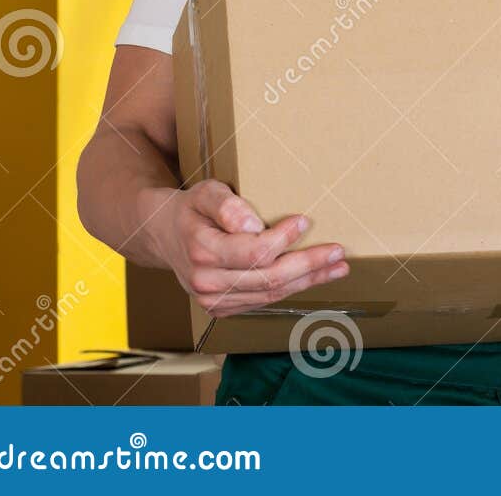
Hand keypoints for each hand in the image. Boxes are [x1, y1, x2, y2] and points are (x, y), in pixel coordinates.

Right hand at [146, 180, 349, 316]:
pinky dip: (291, 289)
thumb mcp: (204, 193)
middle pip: (268, 279)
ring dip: (308, 281)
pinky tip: (312, 278)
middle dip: (308, 266)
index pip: (254, 252)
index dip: (284, 239)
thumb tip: (251, 224)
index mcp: (202, 251)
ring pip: (270, 295)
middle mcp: (206, 282)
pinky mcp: (221, 308)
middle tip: (338, 252)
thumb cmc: (191, 209)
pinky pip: (263, 301)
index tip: (305, 220)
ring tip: (337, 268)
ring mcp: (213, 300)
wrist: (162, 235)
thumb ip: (226, 205)